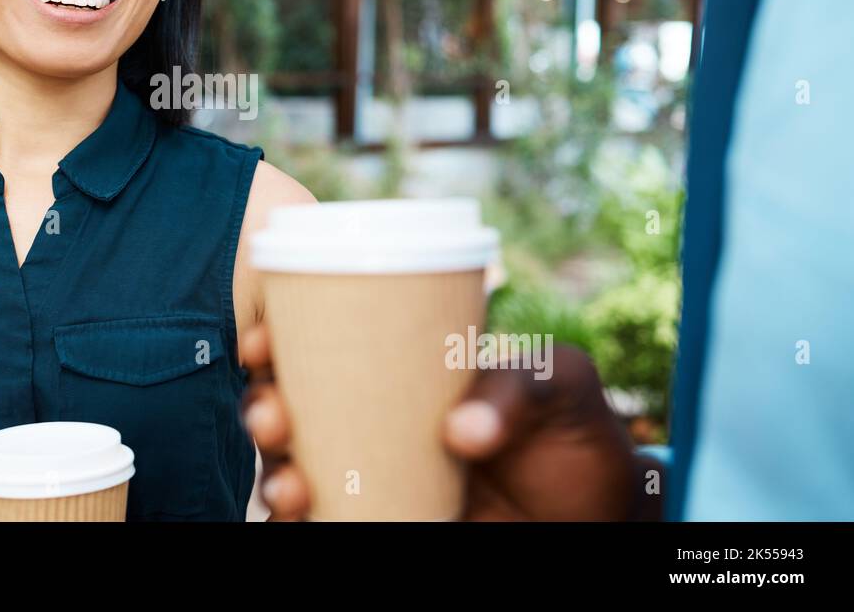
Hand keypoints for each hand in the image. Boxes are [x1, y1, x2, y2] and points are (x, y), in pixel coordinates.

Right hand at [239, 324, 655, 520]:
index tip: (260, 342)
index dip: (277, 340)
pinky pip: (329, 522)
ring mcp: (379, 476)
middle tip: (272, 418)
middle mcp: (377, 421)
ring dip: (275, 475)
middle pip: (294, 409)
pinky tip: (303, 519)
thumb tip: (461, 430)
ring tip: (291, 486)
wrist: (603, 512)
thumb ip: (520, 386)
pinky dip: (302, 522)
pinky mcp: (388, 520)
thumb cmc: (575, 429)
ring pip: (299, 470)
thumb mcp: (561, 384)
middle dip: (263, 409)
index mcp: (403, 370)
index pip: (324, 344)